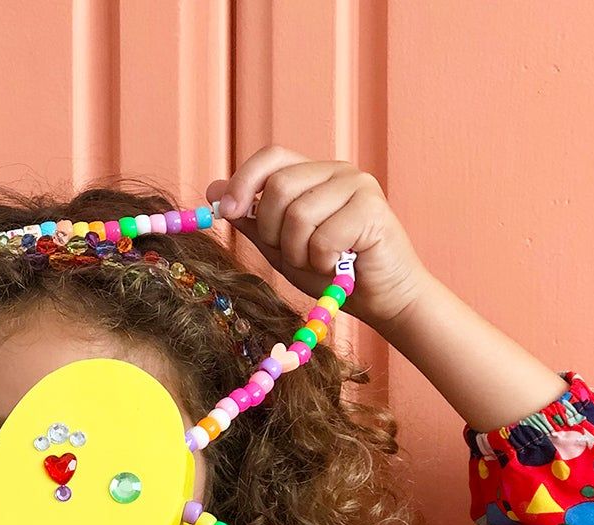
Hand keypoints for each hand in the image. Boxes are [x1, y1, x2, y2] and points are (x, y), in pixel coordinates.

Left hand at [207, 145, 430, 329]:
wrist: (379, 298)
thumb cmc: (330, 272)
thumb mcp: (281, 247)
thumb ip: (252, 220)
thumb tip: (213, 192)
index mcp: (312, 174)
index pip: (271, 157)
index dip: (243, 180)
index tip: (226, 212)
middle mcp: (335, 171)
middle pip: (278, 186)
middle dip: (272, 231)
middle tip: (294, 253)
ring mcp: (357, 184)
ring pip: (299, 214)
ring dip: (299, 252)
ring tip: (319, 262)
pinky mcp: (372, 207)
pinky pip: (324, 236)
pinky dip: (322, 262)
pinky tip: (339, 265)